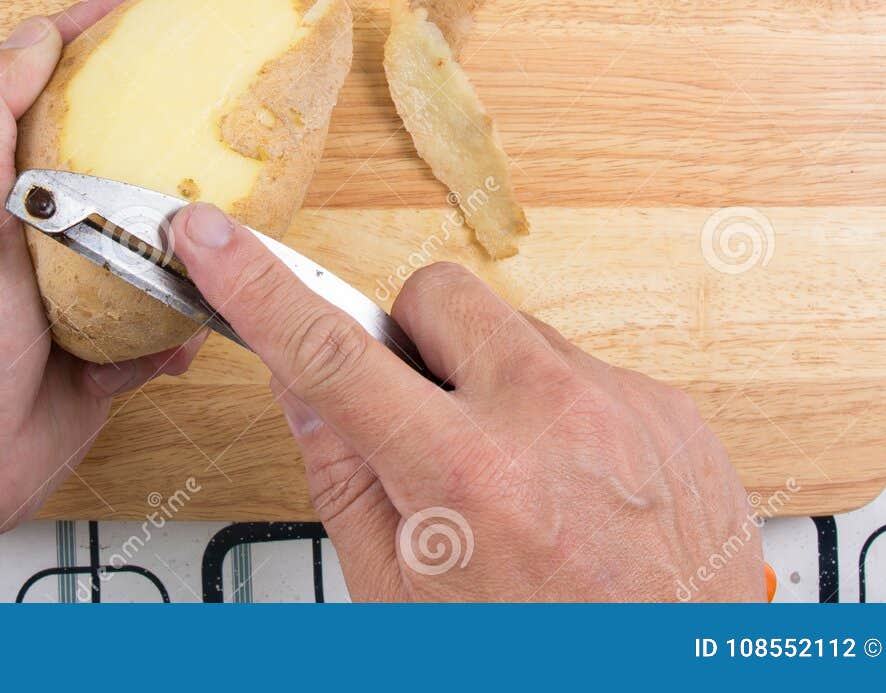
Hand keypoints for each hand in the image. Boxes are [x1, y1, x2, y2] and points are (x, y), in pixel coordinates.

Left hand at [0, 0, 202, 601]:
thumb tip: (35, 36)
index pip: (38, 69)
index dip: (97, 27)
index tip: (165, 2)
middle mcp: (17, 208)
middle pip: (105, 137)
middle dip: (164, 122)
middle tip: (227, 103)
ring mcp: (60, 271)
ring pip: (145, 223)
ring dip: (183, 231)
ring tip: (225, 223)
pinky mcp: (97, 333)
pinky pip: (158, 307)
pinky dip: (176, 319)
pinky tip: (181, 331)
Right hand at [170, 202, 765, 601]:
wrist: (672, 686)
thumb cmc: (534, 660)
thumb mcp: (402, 596)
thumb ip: (341, 476)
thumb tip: (299, 381)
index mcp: (467, 479)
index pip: (332, 354)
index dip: (259, 287)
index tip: (212, 238)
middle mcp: (551, 423)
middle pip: (435, 296)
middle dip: (413, 346)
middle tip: (421, 420)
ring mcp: (621, 407)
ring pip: (516, 331)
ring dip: (492, 384)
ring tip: (513, 476)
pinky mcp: (669, 409)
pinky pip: (586, 368)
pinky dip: (561, 414)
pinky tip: (571, 487)